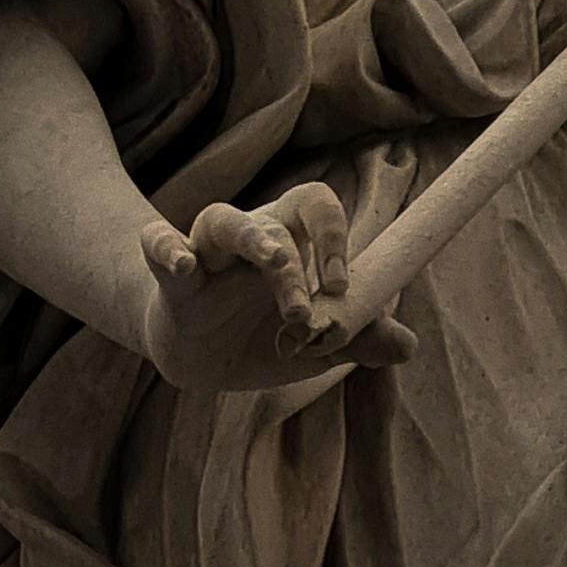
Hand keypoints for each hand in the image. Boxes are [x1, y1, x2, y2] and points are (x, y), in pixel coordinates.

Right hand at [136, 186, 415, 392]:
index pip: (315, 205)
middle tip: (301, 316)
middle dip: (294, 263)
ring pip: (223, 221)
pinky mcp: (172, 277)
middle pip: (274, 221)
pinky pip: (160, 244)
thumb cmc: (264, 337)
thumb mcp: (315, 345)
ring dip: (252, 238)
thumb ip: (358, 339)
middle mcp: (251, 236)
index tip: (341, 285)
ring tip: (274, 262)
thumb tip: (405, 344)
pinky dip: (167, 246)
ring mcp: (208, 253)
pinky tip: (181, 262)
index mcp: (291, 241)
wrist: (202, 361)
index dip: (333, 234)